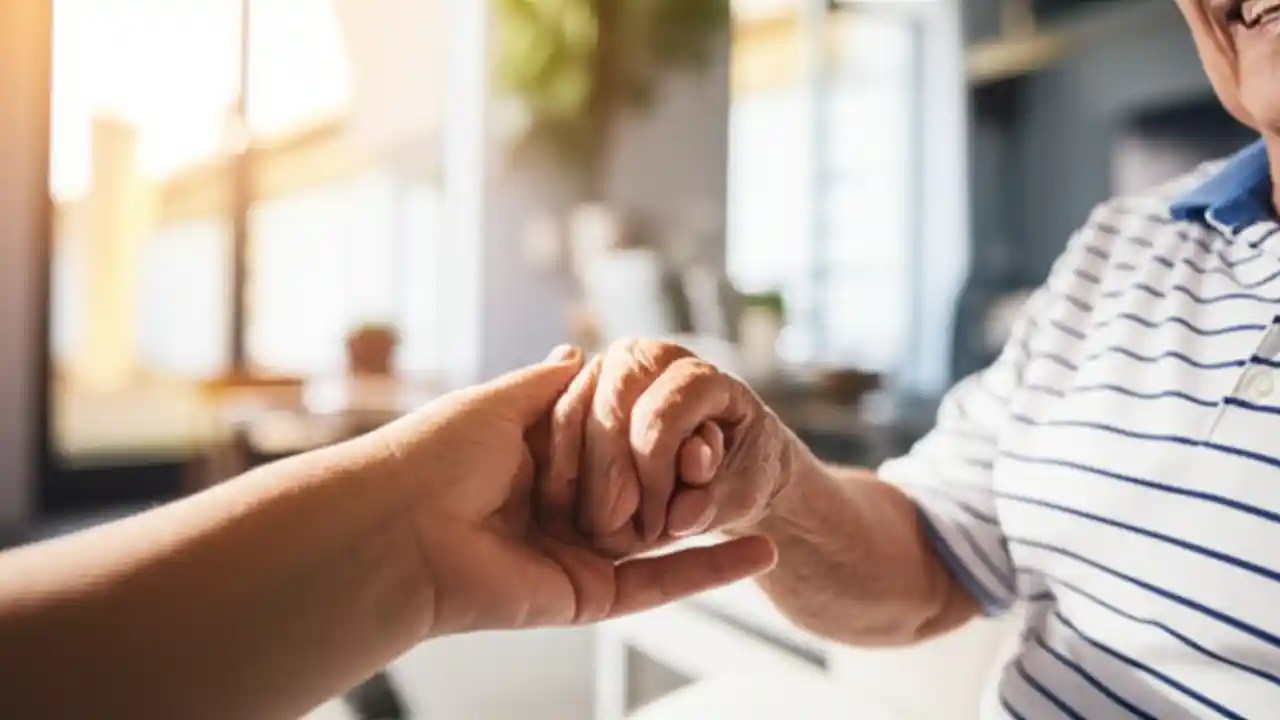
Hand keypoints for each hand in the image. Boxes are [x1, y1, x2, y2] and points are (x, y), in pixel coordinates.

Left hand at [373, 346, 777, 636]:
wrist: (402, 524)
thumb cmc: (439, 453)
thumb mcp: (503, 400)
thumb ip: (552, 386)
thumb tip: (581, 356)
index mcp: (540, 468)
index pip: (613, 447)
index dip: (651, 431)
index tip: (695, 413)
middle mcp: (561, 514)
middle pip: (640, 494)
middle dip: (686, 480)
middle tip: (729, 452)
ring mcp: (578, 557)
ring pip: (661, 543)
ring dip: (712, 525)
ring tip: (767, 504)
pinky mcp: (591, 595)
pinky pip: (660, 584)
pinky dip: (711, 570)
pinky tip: (762, 550)